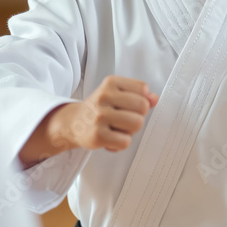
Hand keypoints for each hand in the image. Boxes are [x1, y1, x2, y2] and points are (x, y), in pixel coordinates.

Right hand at [19, 76, 158, 167]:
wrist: (72, 124)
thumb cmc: (100, 108)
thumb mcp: (117, 95)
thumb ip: (139, 95)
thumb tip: (154, 98)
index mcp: (110, 83)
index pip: (143, 89)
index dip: (142, 99)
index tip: (128, 105)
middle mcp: (103, 97)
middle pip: (143, 107)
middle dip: (138, 116)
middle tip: (123, 119)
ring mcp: (99, 116)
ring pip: (137, 124)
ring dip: (130, 130)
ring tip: (117, 129)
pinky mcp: (97, 136)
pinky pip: (125, 141)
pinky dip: (121, 143)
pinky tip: (111, 139)